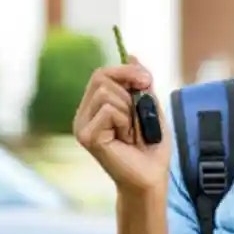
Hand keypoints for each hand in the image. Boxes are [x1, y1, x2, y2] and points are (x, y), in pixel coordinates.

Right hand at [73, 56, 172, 194]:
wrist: (151, 178)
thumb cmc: (151, 147)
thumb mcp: (150, 107)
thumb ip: (140, 84)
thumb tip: (132, 54)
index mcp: (95, 107)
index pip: (102, 73)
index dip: (126, 71)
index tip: (147, 81)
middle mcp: (84, 115)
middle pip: (102, 77)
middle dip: (130, 93)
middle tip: (138, 118)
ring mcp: (82, 126)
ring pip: (108, 94)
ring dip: (129, 112)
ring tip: (131, 134)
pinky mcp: (87, 137)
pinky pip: (109, 110)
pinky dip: (125, 122)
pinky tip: (125, 140)